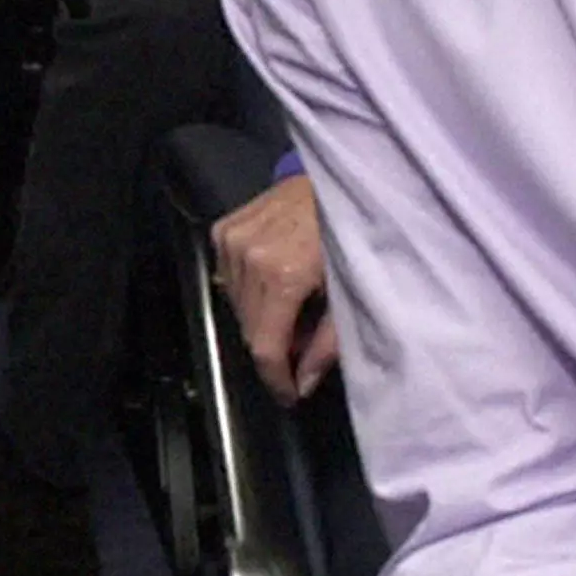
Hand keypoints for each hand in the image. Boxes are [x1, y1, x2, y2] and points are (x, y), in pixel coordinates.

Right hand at [211, 173, 335, 400]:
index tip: (290, 396)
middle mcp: (248, 257)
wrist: (338, 179)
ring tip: (292, 313)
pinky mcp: (224, 228)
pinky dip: (247, 289)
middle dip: (274, 349)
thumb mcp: (350, 293)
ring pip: (236, 305)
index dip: (275, 379)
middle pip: (248, 328)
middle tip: (302, 348)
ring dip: (261, 319)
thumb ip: (326, 344)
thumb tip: (304, 384)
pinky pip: (227, 277)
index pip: (264, 346)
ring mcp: (231, 240)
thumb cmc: (352, 235)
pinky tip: (272, 283)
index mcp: (282, 276)